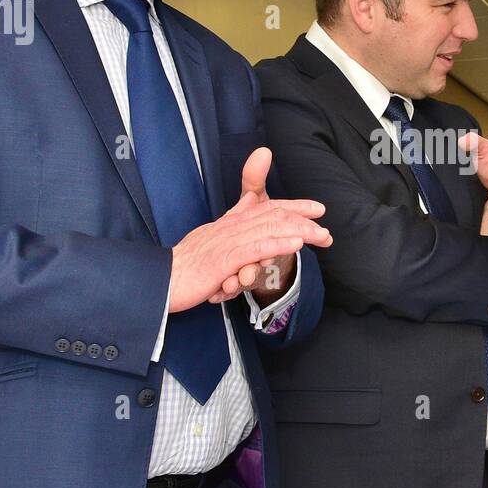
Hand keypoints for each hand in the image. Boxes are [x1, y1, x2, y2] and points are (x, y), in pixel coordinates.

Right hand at [168, 147, 331, 312]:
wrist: (160, 281)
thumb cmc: (186, 268)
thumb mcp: (212, 247)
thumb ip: (230, 244)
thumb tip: (251, 233)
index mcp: (228, 223)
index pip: (266, 207)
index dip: (293, 206)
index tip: (317, 209)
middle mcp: (230, 228)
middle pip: (272, 216)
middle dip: (303, 219)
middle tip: (326, 228)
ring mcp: (227, 243)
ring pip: (268, 230)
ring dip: (298, 231)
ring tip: (321, 235)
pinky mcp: (223, 261)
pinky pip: (254, 250)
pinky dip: (276, 244)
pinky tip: (296, 243)